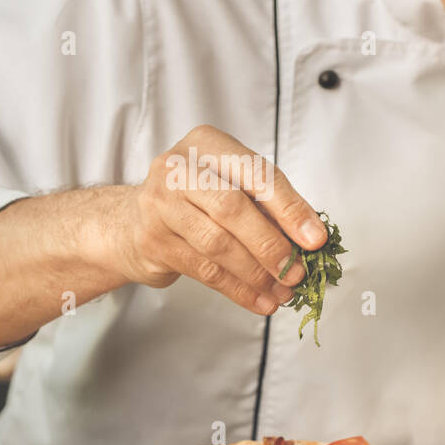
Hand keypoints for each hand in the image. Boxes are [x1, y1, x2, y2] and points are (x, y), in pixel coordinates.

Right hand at [108, 125, 326, 316]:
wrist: (130, 222)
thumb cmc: (193, 199)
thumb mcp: (229, 184)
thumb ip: (266, 204)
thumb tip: (310, 239)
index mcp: (205, 143)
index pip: (255, 173)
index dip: (290, 208)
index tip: (315, 238)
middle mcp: (177, 168)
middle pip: (232, 208)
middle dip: (270, 244)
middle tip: (296, 271)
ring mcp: (159, 204)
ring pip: (217, 244)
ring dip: (256, 273)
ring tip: (282, 291)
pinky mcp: (153, 241)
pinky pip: (204, 271)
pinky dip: (237, 289)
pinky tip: (259, 300)